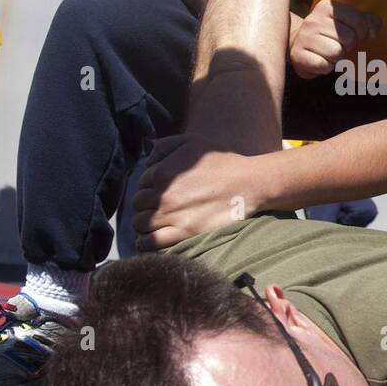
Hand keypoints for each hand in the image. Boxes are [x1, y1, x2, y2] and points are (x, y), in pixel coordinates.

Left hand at [130, 136, 259, 248]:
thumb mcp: (191, 142)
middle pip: (138, 204)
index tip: (161, 190)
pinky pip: (150, 243)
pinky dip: (146, 242)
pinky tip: (151, 238)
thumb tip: (146, 160)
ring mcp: (173, 216)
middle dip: (145, 204)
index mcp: (162, 172)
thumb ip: (163, 147)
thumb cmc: (222, 162)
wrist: (249, 184)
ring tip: (155, 222)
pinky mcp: (184, 234)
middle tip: (159, 206)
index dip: (149, 186)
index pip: (141, 183)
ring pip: (139, 224)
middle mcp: (163, 195)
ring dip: (144, 223)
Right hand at [289, 0, 380, 79]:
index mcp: (326, 8)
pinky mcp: (298, 55)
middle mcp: (313, 20)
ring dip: (337, 58)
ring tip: (328, 53)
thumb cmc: (328, 33)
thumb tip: (374, 31)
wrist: (297, 43)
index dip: (362, 31)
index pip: (357, 20)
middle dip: (348, 46)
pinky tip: (320, 60)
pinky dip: (326, 67)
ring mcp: (304, 38)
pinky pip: (323, 65)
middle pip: (348, 38)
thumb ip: (366, 21)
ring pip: (336, 53)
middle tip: (338, 45)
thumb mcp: (346, 21)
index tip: (355, 35)